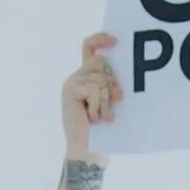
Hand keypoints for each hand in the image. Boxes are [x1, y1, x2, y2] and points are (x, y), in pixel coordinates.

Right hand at [62, 31, 119, 156]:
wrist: (88, 150)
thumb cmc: (104, 129)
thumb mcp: (110, 101)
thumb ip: (110, 84)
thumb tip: (120, 73)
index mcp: (88, 76)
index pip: (90, 47)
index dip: (101, 38)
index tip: (116, 41)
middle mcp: (78, 76)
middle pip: (101, 61)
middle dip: (112, 81)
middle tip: (116, 100)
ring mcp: (72, 82)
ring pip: (99, 77)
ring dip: (105, 99)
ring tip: (101, 116)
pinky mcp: (69, 90)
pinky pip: (93, 88)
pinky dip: (98, 105)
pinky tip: (93, 118)